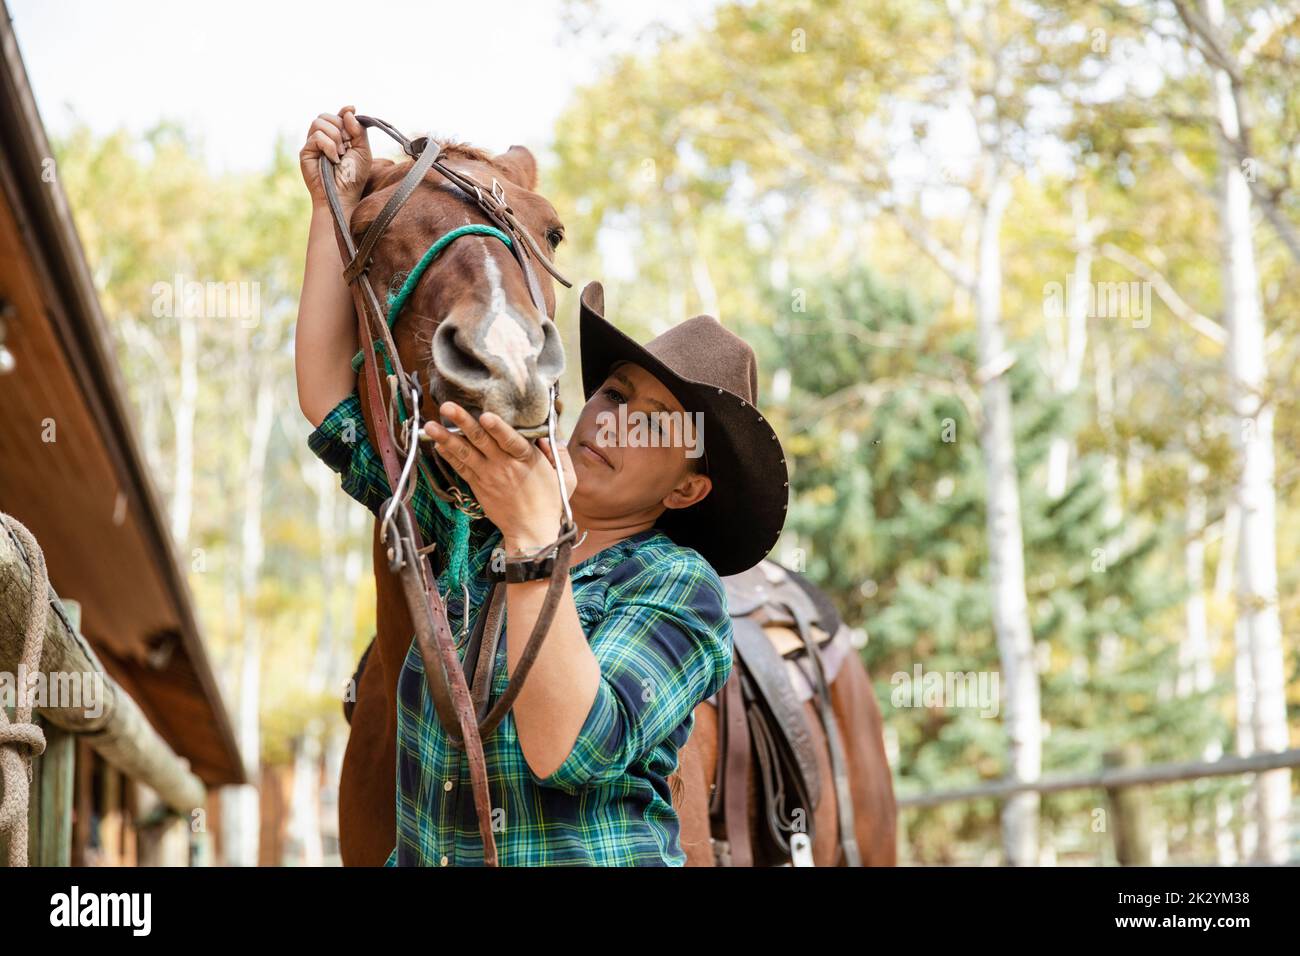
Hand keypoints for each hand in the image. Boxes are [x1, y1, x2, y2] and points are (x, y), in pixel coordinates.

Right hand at [299, 106, 370, 209]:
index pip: (337, 117)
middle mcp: (324, 139)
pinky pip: (316, 136)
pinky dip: (329, 145)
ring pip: (319, 122)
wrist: (343, 195)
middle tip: (347, 145)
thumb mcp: (363, 151)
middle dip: (340, 126)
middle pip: (325, 116)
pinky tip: (334, 159)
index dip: (344, 111)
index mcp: (338, 138)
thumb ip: (358, 131)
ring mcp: (313, 145)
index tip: (352, 109)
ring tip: (341, 154)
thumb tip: (349, 111)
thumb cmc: (354, 177)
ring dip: (335, 136)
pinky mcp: (306, 152)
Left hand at [424, 403, 576, 549]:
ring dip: (446, 438)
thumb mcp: (566, 477)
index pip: (510, 441)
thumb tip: (548, 436)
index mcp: (527, 460)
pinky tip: (437, 444)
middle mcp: (505, 466)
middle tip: (447, 407)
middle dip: (463, 422)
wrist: (532, 531)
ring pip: (465, 453)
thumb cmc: (552, 502)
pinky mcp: (479, 486)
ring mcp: (489, 476)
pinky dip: (449, 456)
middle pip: (481, 441)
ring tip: (430, 426)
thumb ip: (559, 453)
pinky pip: (461, 468)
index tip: (485, 416)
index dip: (497, 428)